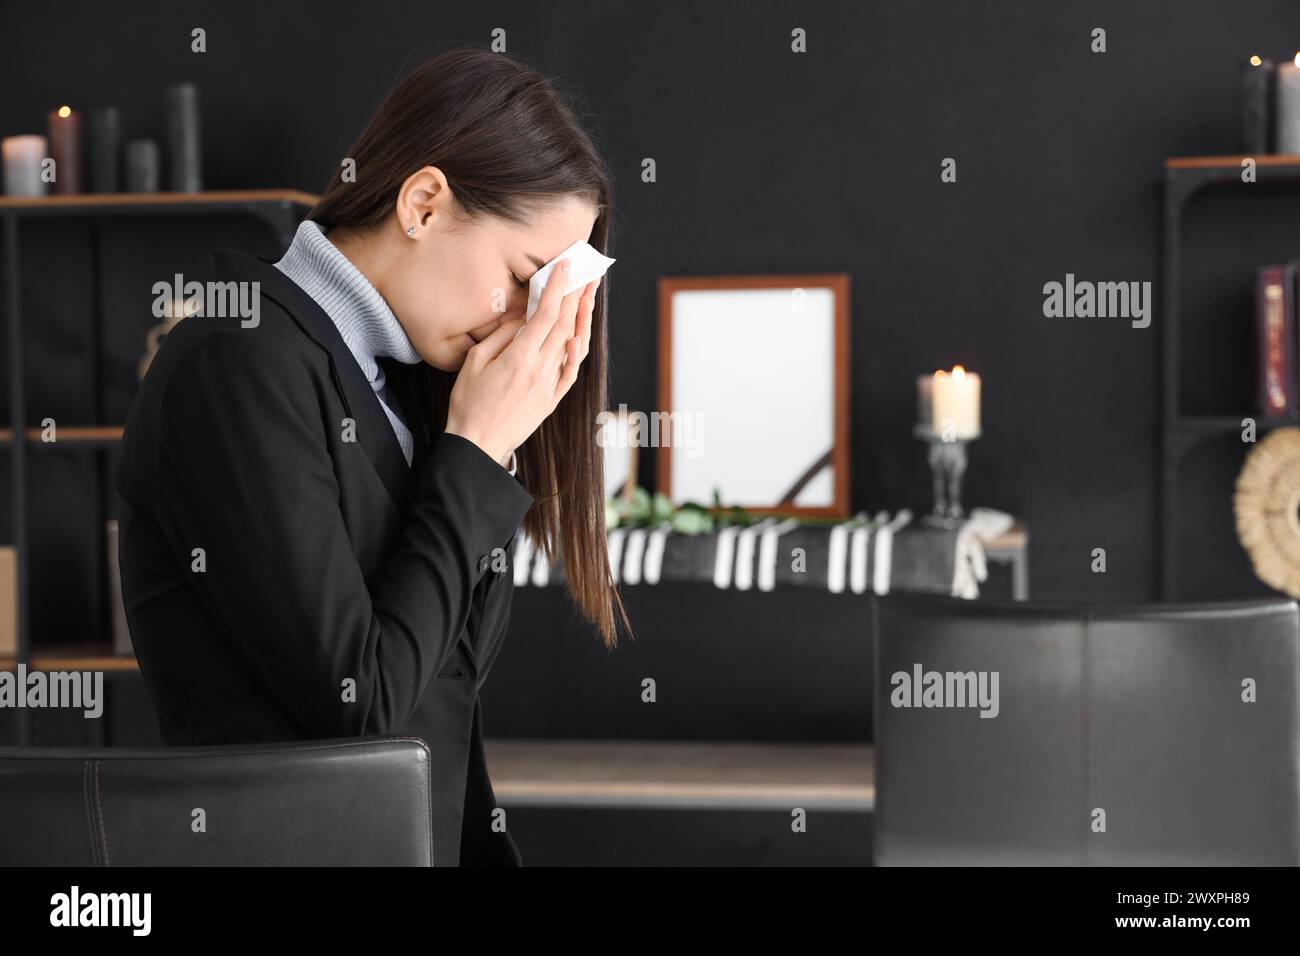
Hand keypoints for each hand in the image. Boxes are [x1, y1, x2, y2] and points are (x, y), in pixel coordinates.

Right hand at [445, 258, 596, 465]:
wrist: (478, 445)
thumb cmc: (469, 404)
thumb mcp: (475, 362)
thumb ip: (501, 336)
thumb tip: (520, 316)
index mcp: (520, 358)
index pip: (546, 315)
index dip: (558, 288)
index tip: (565, 267)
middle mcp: (540, 371)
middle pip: (564, 325)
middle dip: (575, 296)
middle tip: (584, 274)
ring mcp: (549, 386)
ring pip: (572, 346)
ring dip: (582, 319)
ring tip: (588, 296)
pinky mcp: (551, 400)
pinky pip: (571, 372)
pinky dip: (578, 353)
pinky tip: (580, 336)